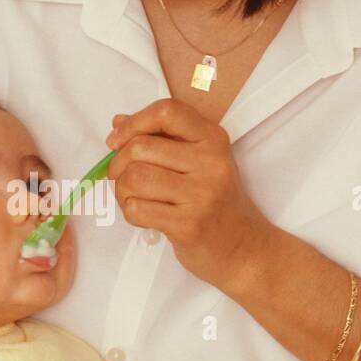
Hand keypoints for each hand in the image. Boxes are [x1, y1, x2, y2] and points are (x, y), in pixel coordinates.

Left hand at [104, 97, 274, 296]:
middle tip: (121, 178)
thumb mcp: (198, 162)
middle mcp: (211, 162)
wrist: (243, 248)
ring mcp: (202, 194)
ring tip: (132, 198)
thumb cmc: (215, 202)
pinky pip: (137, 209)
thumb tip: (118, 122)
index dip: (133, 123)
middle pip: (141, 147)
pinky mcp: (188, 225)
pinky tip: (144, 216)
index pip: (166, 111)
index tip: (116, 140)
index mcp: (213, 139)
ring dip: (121, 190)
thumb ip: (160, 138)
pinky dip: (130, 212)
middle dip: (118, 164)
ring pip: (134, 178)